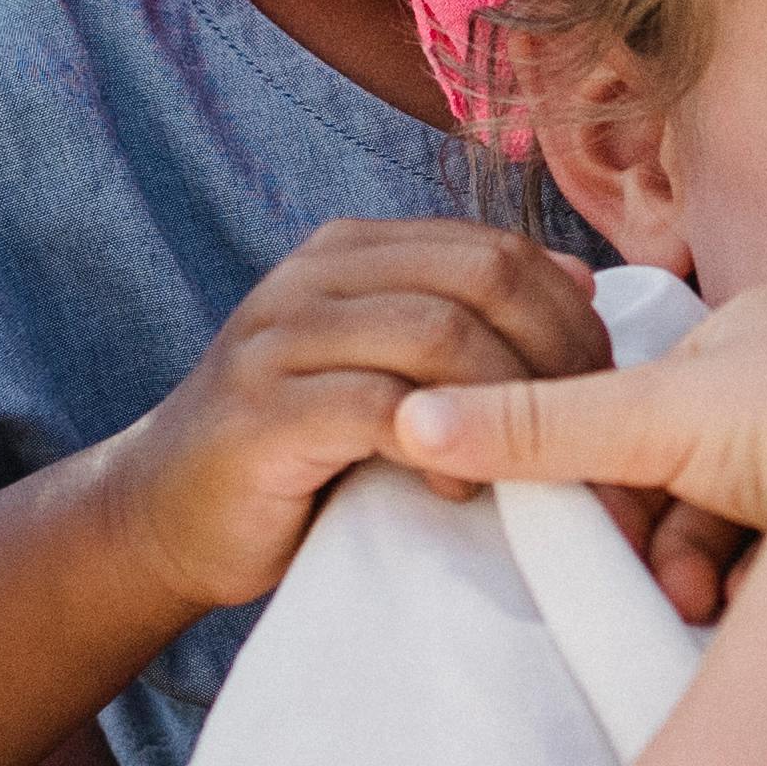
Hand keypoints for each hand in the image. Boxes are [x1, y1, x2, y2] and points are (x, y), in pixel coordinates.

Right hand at [89, 224, 623, 617]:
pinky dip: (445, 448)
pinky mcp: (260, 412)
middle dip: (557, 354)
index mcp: (353, 252)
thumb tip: (581, 286)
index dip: (570, 318)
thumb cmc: (302, 454)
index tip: (605, 392)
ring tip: (534, 463)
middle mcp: (313, 276)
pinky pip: (382, 406)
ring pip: (440, 332)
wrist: (162, 515)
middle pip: (481, 277)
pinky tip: (462, 488)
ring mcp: (279, 338)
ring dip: (513, 403)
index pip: (497, 249)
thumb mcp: (389, 371)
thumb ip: (466, 323)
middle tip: (589, 432)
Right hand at [383, 284, 766, 570]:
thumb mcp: (643, 426)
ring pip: (759, 514)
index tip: (629, 522)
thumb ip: (529, 427)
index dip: (635, 468)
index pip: (664, 399)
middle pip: (710, 465)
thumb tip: (410, 422)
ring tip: (720, 604)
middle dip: (682, 536)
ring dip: (722, 570)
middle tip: (678, 586)